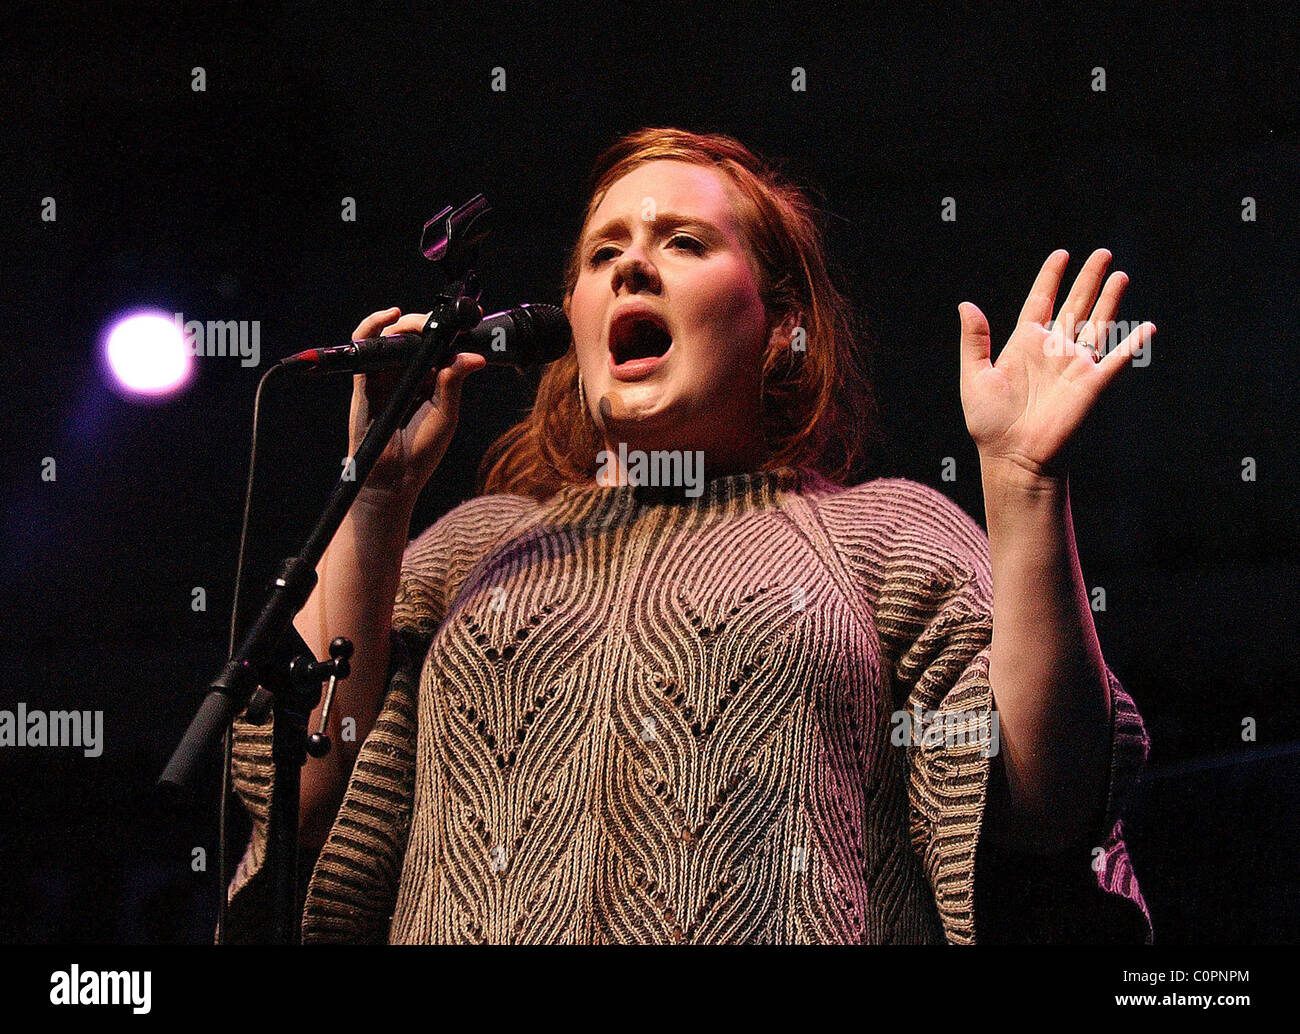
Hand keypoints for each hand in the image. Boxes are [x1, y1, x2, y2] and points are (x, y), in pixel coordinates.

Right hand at [347, 307, 486, 506]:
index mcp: (428, 379)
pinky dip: (372, 327)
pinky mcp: (364, 382)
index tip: (467, 318)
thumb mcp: (446, 414)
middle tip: (444, 323)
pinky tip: (390, 316)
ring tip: (420, 322)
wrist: (394, 480)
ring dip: (404, 322)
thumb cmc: (422, 451)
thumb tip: (475, 357)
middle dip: (426, 323)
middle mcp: (405, 374)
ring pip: (389, 336)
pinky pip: (364, 348)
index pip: (435, 344)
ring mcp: (384, 376)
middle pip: (411, 335)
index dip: (447, 330)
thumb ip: (453, 382)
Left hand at [957, 249, 1155, 480]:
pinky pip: (1117, 360)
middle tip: (1103, 253)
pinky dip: (1132, 344)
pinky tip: (1147, 327)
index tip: (1062, 254)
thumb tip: (965, 304)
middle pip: (1075, 305)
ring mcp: (1075, 366)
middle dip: (1089, 279)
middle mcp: (1053, 350)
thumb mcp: (975, 376)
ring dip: (1110, 300)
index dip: (1051, 276)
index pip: (1041, 301)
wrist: (1013, 456)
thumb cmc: (990, 423)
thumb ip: (974, 340)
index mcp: (1025, 344)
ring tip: (1120, 274)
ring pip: (1098, 324)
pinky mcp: (1092, 384)